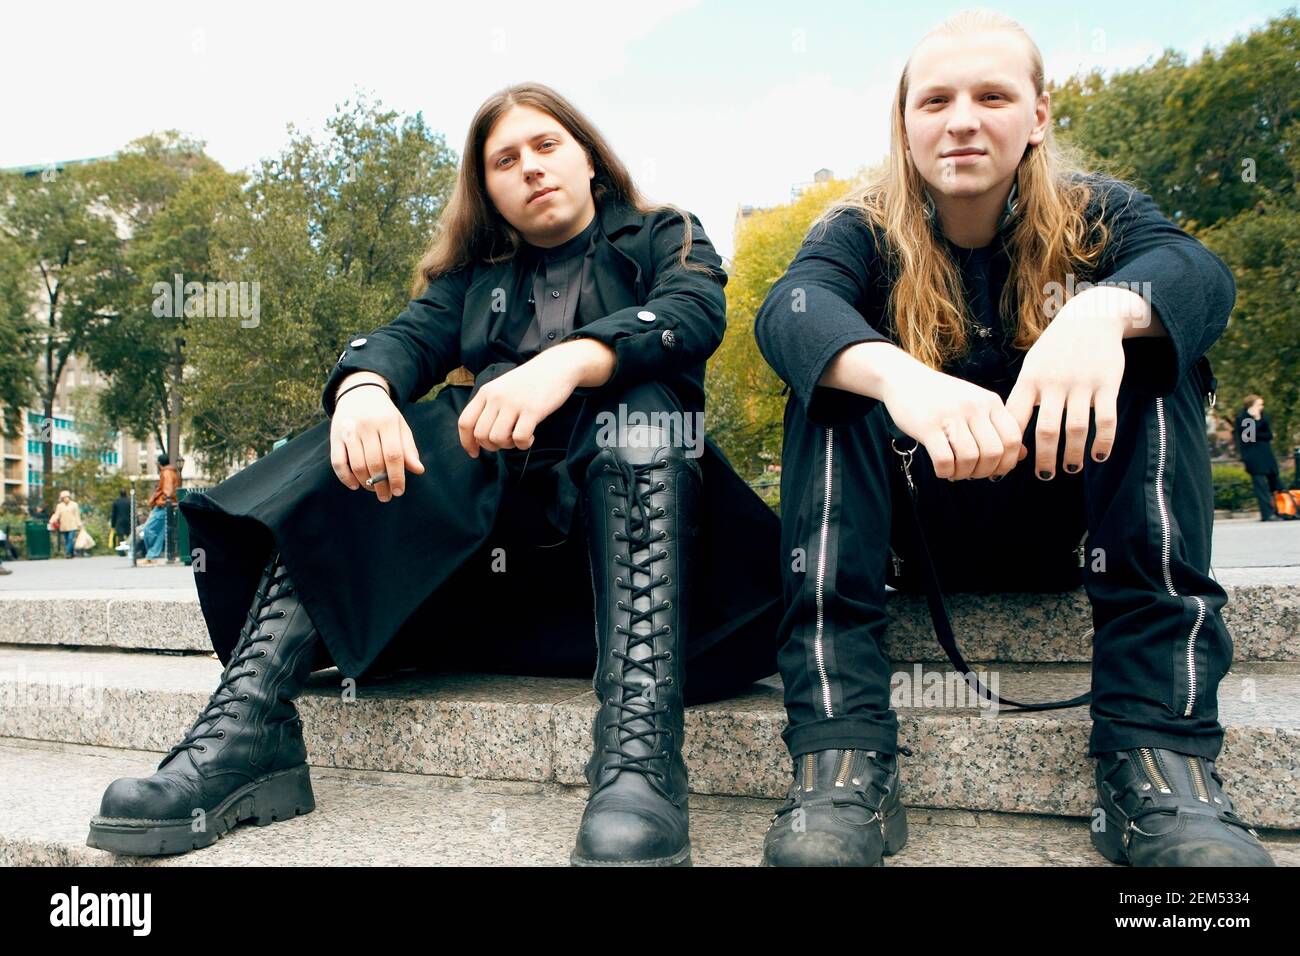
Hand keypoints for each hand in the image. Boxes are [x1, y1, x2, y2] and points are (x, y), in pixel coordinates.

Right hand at [329, 382, 424, 502]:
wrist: (359, 392)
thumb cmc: (384, 414)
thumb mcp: (400, 426)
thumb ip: (408, 448)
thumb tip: (419, 470)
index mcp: (387, 422)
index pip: (393, 455)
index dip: (396, 476)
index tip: (399, 491)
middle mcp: (367, 426)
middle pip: (374, 462)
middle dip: (381, 484)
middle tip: (386, 496)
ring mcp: (349, 431)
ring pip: (356, 465)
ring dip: (366, 483)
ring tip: (374, 490)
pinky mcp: (335, 436)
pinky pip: (338, 462)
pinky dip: (345, 477)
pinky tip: (355, 485)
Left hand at [457, 345, 595, 457]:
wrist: (556, 366)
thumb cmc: (530, 382)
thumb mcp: (502, 388)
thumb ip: (490, 407)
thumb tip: (480, 437)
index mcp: (486, 392)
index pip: (465, 422)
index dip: (467, 442)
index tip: (474, 453)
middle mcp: (496, 397)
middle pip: (480, 435)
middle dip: (492, 446)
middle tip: (507, 441)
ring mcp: (514, 403)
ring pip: (497, 439)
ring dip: (508, 446)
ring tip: (519, 437)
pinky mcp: (532, 410)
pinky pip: (519, 438)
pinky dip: (524, 444)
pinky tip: (531, 437)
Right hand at [881, 361, 1025, 480]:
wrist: (903, 378)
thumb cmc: (941, 397)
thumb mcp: (975, 406)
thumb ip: (998, 428)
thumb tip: (1022, 456)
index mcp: (990, 401)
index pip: (1013, 439)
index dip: (1008, 462)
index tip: (994, 470)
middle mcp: (974, 406)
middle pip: (994, 452)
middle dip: (985, 472)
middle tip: (972, 473)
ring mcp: (951, 415)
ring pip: (970, 458)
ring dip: (964, 473)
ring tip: (956, 472)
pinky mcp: (927, 425)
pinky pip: (945, 460)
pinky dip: (946, 472)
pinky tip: (942, 470)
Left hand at [1005, 287, 1131, 478]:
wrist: (1090, 317)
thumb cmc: (1055, 351)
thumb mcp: (1032, 367)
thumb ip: (1024, 397)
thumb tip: (1012, 436)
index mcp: (1030, 380)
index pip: (1015, 418)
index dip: (1009, 445)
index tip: (1005, 466)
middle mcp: (1054, 383)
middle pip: (1046, 429)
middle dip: (1044, 458)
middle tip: (1044, 476)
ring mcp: (1081, 383)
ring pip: (1076, 428)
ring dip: (1074, 454)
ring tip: (1071, 469)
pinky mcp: (1107, 383)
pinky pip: (1106, 418)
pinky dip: (1103, 441)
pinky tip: (1099, 457)